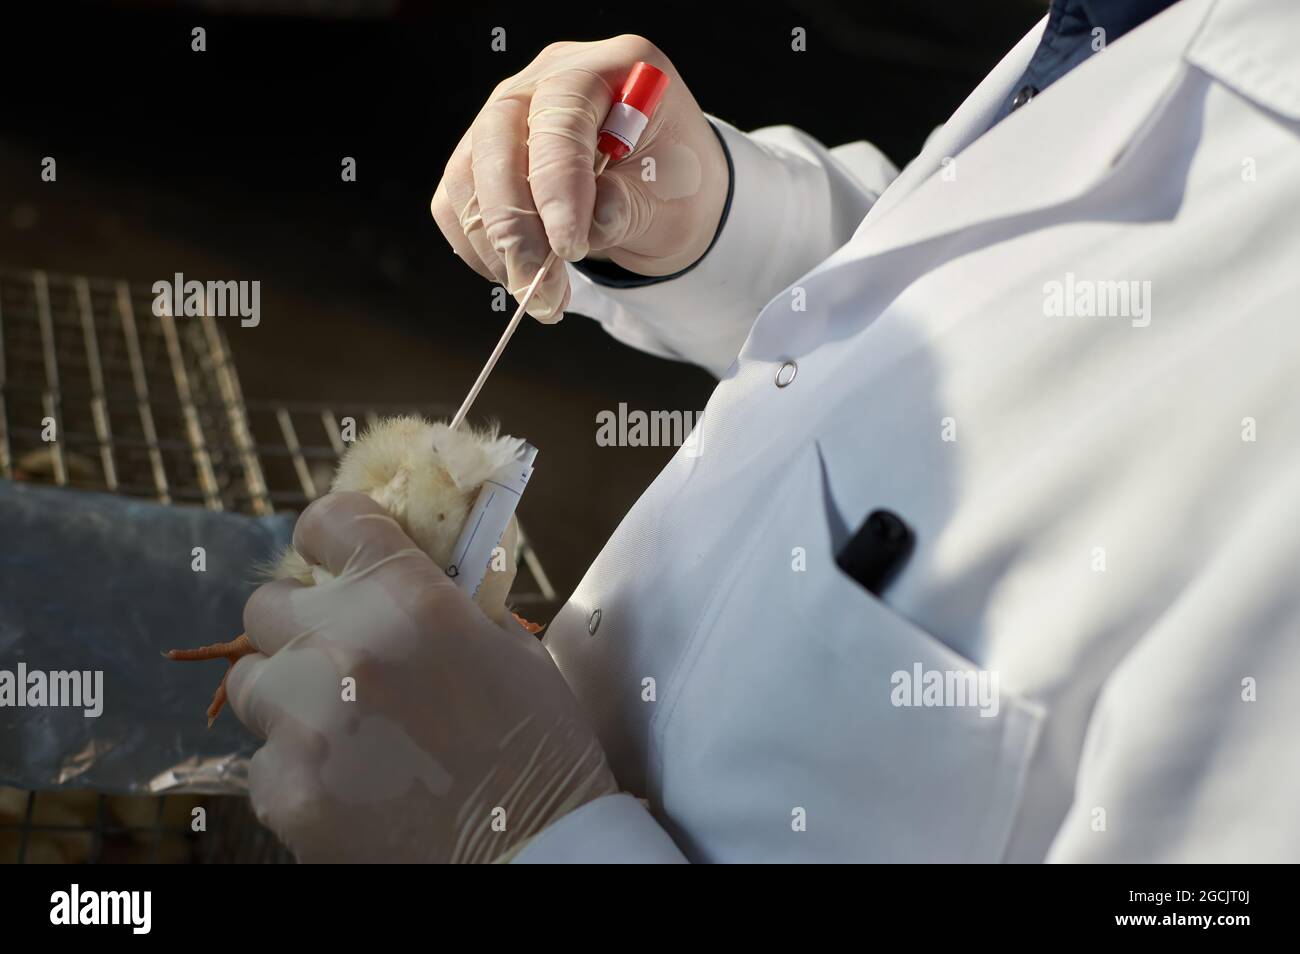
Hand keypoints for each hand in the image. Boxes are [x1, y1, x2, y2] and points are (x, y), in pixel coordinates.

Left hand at [227, 492, 618, 862]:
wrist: (535, 852)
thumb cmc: (540, 746)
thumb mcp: (510, 650)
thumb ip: (444, 606)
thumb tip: (401, 581)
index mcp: (409, 598)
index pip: (328, 522)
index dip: (329, 537)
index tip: (335, 555)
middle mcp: (344, 647)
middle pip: (266, 605)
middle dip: (299, 626)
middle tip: (338, 656)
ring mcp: (308, 722)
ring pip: (253, 683)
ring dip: (290, 698)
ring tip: (345, 729)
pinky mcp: (288, 790)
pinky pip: (264, 763)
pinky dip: (299, 771)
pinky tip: (352, 786)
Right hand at [431, 34, 727, 320]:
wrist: (661, 192)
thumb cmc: (673, 182)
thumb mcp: (674, 197)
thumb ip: (630, 206)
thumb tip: (590, 225)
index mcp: (610, 68)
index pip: (563, 113)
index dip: (559, 185)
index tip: (570, 248)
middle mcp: (548, 78)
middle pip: (499, 138)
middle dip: (516, 226)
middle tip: (540, 288)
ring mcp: (509, 112)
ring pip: (469, 175)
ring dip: (496, 247)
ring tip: (539, 296)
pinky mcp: (483, 153)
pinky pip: (456, 200)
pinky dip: (478, 247)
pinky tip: (516, 277)